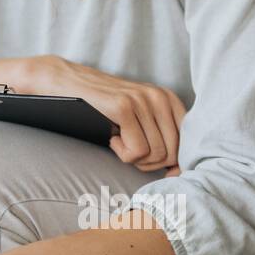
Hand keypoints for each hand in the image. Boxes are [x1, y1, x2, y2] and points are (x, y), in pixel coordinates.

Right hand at [21, 55, 185, 175]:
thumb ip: (161, 137)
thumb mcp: (140, 117)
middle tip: (129, 152)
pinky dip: (122, 153)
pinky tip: (112, 138)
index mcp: (169, 99)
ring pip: (156, 154)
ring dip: (134, 158)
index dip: (175, 163)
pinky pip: (137, 151)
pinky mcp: (124, 107)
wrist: (67, 82)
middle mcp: (160, 97)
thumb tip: (177, 172)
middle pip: (172, 153)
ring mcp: (142, 101)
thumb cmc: (103, 107)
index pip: (188, 144)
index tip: (159, 170)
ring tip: (119, 142)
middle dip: (150, 163)